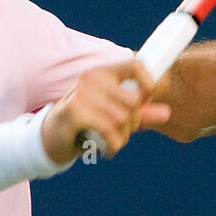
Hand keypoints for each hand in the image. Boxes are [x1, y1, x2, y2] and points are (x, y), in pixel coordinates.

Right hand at [41, 59, 171, 162]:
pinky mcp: (75, 111)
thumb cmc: (84, 124)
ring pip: (122, 118)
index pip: (135, 65)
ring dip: (122, 137)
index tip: (146, 103)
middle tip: (121, 134)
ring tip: (113, 143)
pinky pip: (108, 128)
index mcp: (102, 72)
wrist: (49, 139)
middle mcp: (91, 78)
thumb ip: (139, 114)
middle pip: (133, 100)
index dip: (148, 84)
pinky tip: (108, 149)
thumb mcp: (114, 116)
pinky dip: (113, 144)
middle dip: (133, 123)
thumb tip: (167, 113)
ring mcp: (81, 93)